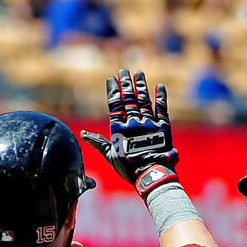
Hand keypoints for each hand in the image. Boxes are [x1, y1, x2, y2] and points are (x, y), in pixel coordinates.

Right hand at [80, 68, 177, 189]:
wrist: (151, 176)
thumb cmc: (128, 169)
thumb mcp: (110, 156)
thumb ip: (98, 143)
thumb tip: (83, 134)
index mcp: (120, 129)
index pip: (115, 105)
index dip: (113, 91)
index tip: (112, 79)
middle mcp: (134, 122)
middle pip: (129, 98)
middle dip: (126, 83)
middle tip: (124, 70)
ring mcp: (149, 123)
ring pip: (144, 100)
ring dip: (141, 85)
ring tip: (138, 73)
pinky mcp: (163, 127)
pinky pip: (161, 108)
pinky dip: (161, 97)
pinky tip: (159, 86)